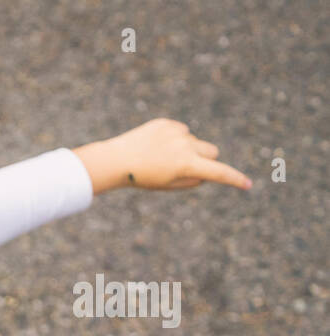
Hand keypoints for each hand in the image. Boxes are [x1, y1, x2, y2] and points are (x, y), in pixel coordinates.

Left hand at [73, 118, 251, 193]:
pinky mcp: (167, 123)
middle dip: (206, 159)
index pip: (218, 172)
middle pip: (212, 152)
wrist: (115, 160)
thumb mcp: (167, 185)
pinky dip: (174, 138)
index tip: (248, 184)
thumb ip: (191, 181)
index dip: (234, 179)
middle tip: (186, 167)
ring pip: (195, 141)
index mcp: (186, 165)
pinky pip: (180, 131)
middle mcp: (185, 146)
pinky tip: (155, 145)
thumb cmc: (142, 178)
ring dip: (187, 149)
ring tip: (161, 156)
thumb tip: (208, 173)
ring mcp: (176, 132)